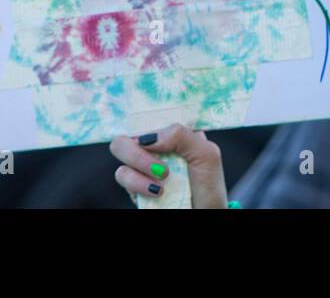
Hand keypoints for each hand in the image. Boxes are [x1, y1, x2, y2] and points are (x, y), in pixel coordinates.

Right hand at [110, 123, 228, 208]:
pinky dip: (138, 184)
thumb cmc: (208, 184)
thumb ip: (182, 136)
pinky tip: (158, 192)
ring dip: (140, 166)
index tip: (155, 133)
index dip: (144, 116)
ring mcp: (141, 165)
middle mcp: (154, 146)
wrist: (203, 214)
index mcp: (173, 133)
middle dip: (137, 149)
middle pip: (128, 131)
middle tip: (161, 168)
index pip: (150, 114)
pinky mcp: (133, 185)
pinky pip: (123, 176)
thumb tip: (150, 137)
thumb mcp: (207, 154)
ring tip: (163, 181)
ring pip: (120, 150)